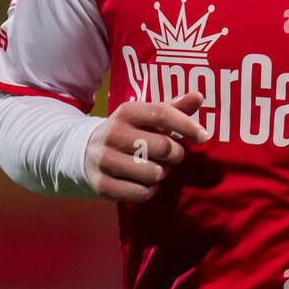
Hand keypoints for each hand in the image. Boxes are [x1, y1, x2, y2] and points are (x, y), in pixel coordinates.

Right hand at [84, 91, 208, 201]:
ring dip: (162, 173)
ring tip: (157, 168)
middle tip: (173, 155)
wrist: (85, 151)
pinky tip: (147, 184)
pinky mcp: (102, 185)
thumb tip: (199, 96)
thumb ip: (173, 108)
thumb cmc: (128, 132)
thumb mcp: (146, 117)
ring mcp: (105, 160)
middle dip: (176, 154)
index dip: (187, 125)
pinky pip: (140, 193)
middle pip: (162, 147)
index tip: (203, 137)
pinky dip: (151, 191)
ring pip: (153, 173)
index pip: (162, 114)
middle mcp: (113, 133)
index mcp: (126, 112)